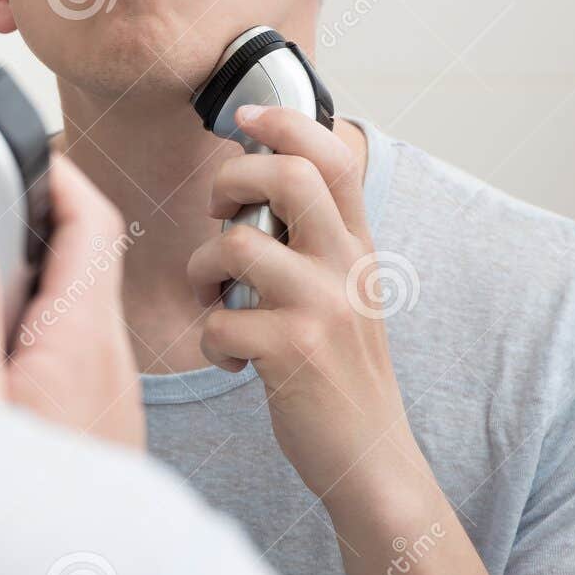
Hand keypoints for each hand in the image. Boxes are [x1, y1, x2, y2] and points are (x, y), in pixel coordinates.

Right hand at [0, 155, 144, 449]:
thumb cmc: (16, 515)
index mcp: (80, 338)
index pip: (92, 220)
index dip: (53, 176)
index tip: (4, 158)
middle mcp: (109, 356)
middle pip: (81, 256)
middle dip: (23, 227)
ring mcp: (109, 390)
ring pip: (74, 305)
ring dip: (24, 284)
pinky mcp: (98, 418)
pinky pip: (73, 349)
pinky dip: (34, 330)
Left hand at [185, 104, 423, 504]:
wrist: (370, 457)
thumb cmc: (340, 370)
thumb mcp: (344, 292)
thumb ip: (313, 241)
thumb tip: (253, 184)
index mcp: (357, 246)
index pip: (332, 157)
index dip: (286, 123)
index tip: (246, 117)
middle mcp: (346, 267)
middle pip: (286, 176)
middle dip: (229, 181)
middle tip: (219, 213)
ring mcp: (322, 308)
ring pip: (234, 246)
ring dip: (203, 273)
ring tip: (218, 303)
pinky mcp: (292, 352)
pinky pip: (217, 321)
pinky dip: (212, 342)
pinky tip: (234, 361)